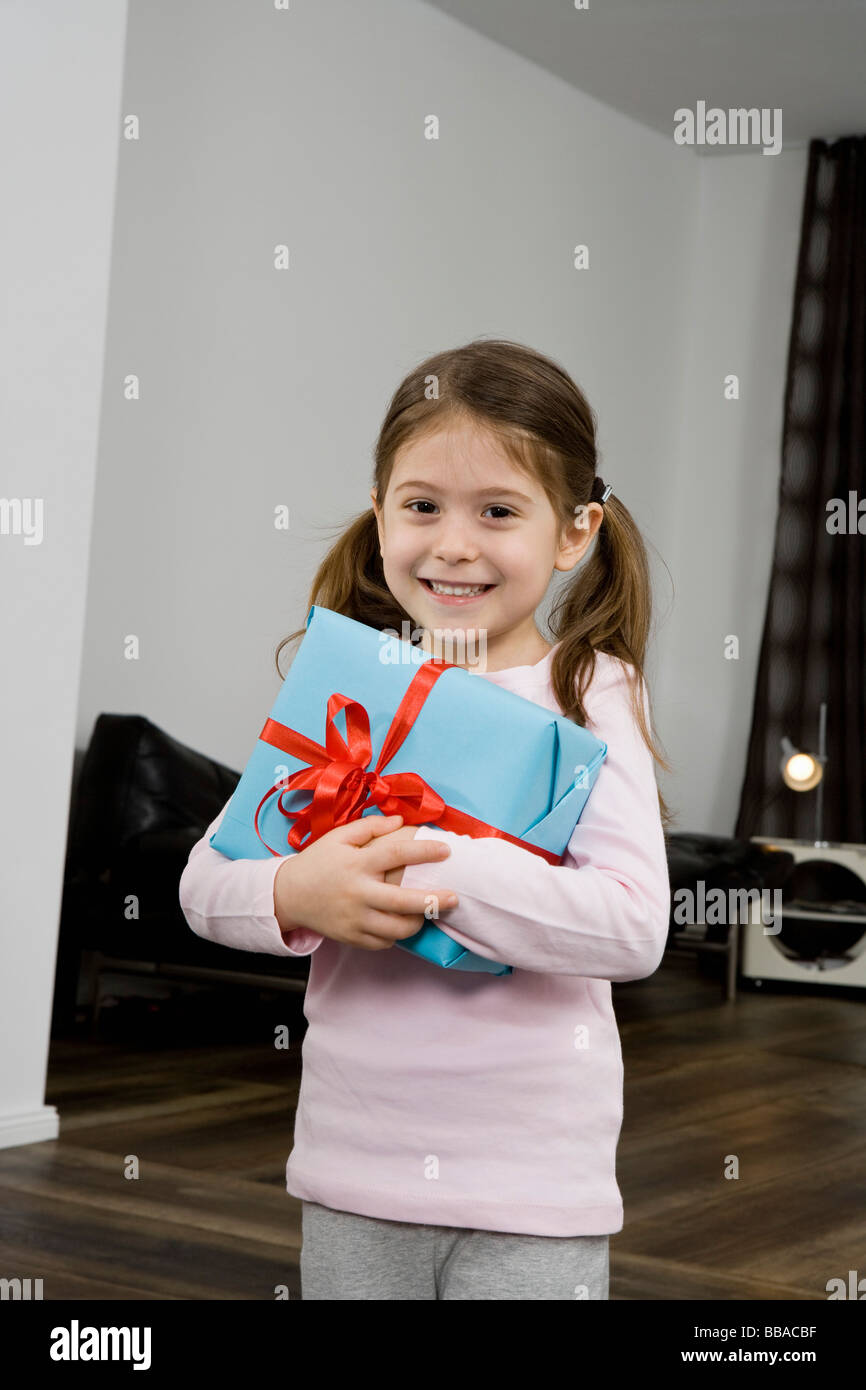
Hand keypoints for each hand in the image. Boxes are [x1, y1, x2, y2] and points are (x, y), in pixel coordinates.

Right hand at [273, 814, 458, 951]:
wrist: (287, 895)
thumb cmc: (317, 862)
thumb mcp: (339, 837)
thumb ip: (370, 827)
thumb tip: (401, 822)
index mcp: (357, 864)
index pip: (396, 855)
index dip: (424, 851)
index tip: (446, 849)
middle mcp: (357, 893)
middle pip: (402, 901)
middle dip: (433, 901)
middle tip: (454, 898)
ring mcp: (354, 918)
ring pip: (397, 928)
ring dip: (417, 921)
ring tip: (426, 912)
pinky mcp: (351, 937)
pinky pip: (384, 942)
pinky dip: (396, 934)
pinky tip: (400, 923)